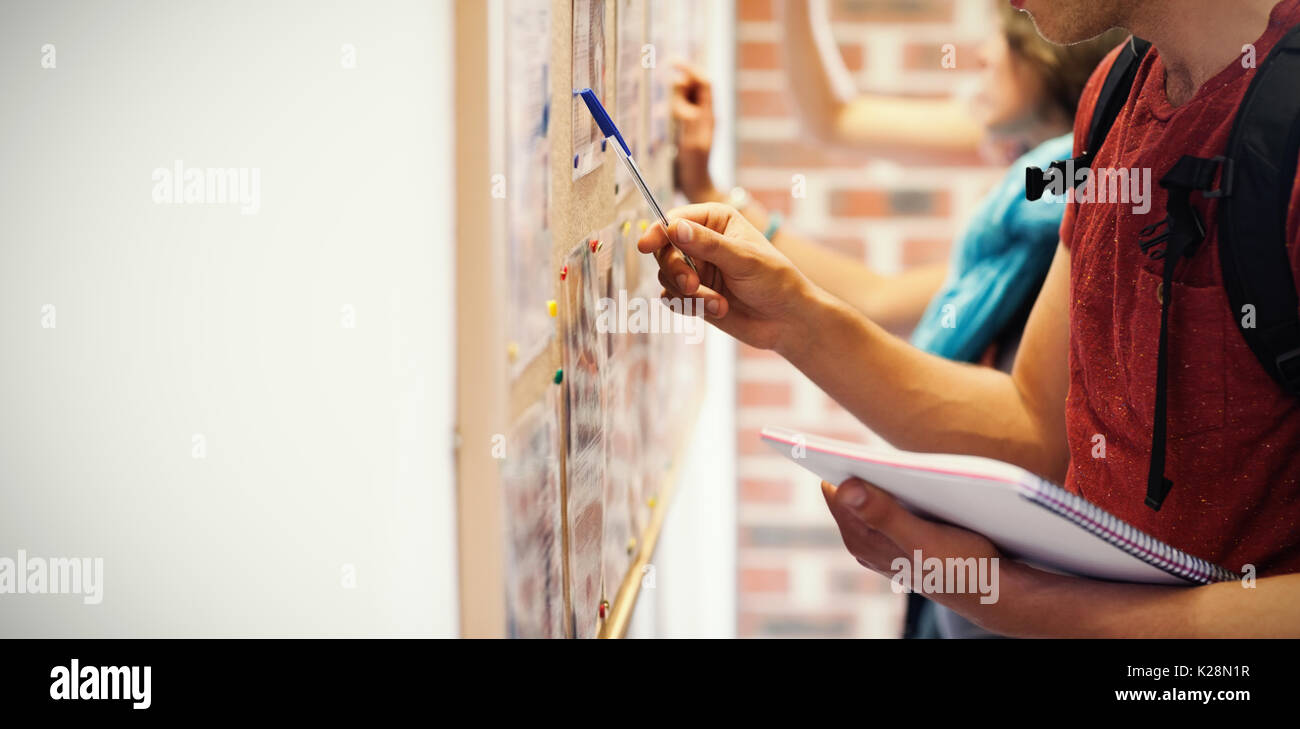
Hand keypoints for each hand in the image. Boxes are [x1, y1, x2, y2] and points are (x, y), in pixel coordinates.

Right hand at [637, 203, 818, 352]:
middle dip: (676, 270)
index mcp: (716, 220)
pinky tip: (719, 310)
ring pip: (666, 277)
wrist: (787, 321)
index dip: (658, 232)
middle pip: (664, 250)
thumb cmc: (775, 281)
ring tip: (718, 304)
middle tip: (691, 285)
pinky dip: (691, 307)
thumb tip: (674, 228)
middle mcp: (701, 242)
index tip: (646, 246)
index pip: (674, 219)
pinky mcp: (694, 295)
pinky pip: (672, 299)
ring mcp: (697, 269)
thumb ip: (706, 243)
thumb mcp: (743, 258)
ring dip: (690, 294)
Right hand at [672, 62, 721, 203]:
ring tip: (663, 105)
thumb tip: (681, 88)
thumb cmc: (696, 167)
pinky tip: (660, 115)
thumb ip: (687, 113)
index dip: (690, 69)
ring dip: (673, 96)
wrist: (697, 187)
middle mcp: (704, 115)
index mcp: (708, 115)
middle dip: (680, 80)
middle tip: (664, 79)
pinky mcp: (686, 131)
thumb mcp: (692, 140)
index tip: (672, 63)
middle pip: (694, 87)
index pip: (704, 82)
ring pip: (685, 98)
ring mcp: (696, 123)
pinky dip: (669, 109)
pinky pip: (678, 111)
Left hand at [821, 477, 1010, 629]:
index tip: (865, 450)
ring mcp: (879, 544)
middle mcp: (863, 542)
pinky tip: (926, 494)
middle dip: (871, 474)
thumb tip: (844, 487)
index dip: (847, 466)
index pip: (834, 488)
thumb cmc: (964, 565)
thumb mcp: (924, 538)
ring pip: (872, 498)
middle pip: (852, 492)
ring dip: (890, 484)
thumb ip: (883, 513)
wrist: (993, 590)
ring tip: (916, 478)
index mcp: (860, 539)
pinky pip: (889, 508)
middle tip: (900, 464)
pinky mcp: (898, 542)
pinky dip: (904, 497)